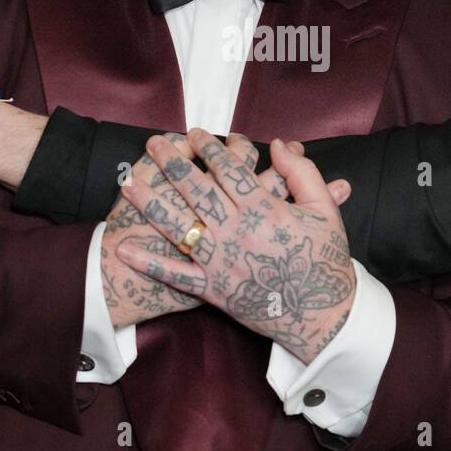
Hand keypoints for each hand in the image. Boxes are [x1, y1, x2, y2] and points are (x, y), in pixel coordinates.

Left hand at [116, 128, 355, 363]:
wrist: (323, 317)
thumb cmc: (326, 260)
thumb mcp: (324, 210)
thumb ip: (302, 173)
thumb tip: (278, 143)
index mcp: (265, 211)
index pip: (228, 171)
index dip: (210, 149)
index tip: (195, 134)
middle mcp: (237, 233)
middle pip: (196, 190)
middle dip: (173, 163)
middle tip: (155, 142)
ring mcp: (221, 262)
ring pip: (178, 226)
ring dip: (151, 203)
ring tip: (129, 182)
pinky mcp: (212, 290)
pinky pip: (175, 275)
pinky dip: (149, 262)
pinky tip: (124, 248)